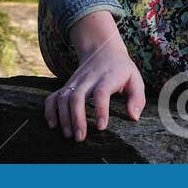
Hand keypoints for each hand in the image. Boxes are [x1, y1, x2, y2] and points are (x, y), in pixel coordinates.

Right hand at [44, 10, 144, 140]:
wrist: (102, 49)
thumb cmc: (121, 69)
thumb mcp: (135, 78)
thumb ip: (137, 98)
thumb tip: (133, 117)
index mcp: (107, 77)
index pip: (102, 92)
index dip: (100, 109)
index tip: (100, 127)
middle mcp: (88, 79)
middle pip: (77, 96)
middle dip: (76, 118)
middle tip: (80, 137)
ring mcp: (75, 82)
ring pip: (64, 97)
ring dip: (63, 117)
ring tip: (69, 135)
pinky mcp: (67, 85)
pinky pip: (53, 96)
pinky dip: (50, 110)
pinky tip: (52, 125)